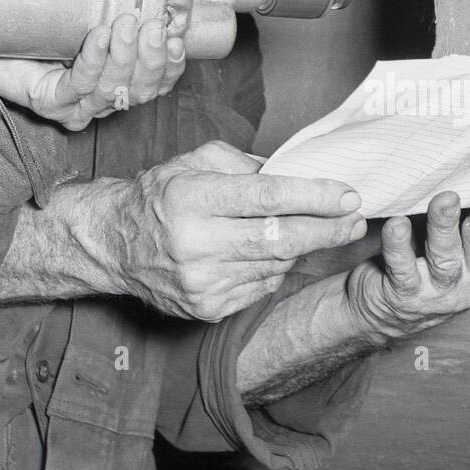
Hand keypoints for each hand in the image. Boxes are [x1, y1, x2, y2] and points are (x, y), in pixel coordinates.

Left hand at [0, 12, 184, 130]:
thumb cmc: (38, 26)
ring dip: (124, 56)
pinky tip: (97, 37)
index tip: (177, 34)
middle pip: (141, 90)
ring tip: (126, 23)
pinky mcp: (50, 103)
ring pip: (113, 90)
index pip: (157, 81)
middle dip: (151, 57)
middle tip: (152, 25)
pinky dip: (92, 60)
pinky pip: (78, 85)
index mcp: (117, 81)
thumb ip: (116, 2)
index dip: (171, 63)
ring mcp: (75, 106)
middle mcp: (100, 99)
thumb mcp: (87, 10)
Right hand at [103, 140, 366, 320]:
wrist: (114, 243)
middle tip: (355, 220)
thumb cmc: (161, 194)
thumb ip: (246, 165)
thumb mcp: (195, 161)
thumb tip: (297, 173)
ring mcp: (201, 281)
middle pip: (280, 239)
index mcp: (193, 197)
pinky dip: (274, 269)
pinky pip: (260, 287)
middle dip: (327, 229)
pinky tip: (271, 254)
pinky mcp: (207, 308)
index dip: (314, 197)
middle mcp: (196, 242)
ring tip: (313, 231)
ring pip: (275, 265)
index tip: (348, 194)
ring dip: (301, 249)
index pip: (267, 197)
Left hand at [343, 155, 469, 341]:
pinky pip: (403, 270)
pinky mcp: (407, 295)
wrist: (391, 313)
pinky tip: (396, 225)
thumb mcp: (465, 235)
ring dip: (445, 226)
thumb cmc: (433, 258)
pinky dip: (399, 247)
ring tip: (444, 198)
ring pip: (446, 256)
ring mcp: (443, 289)